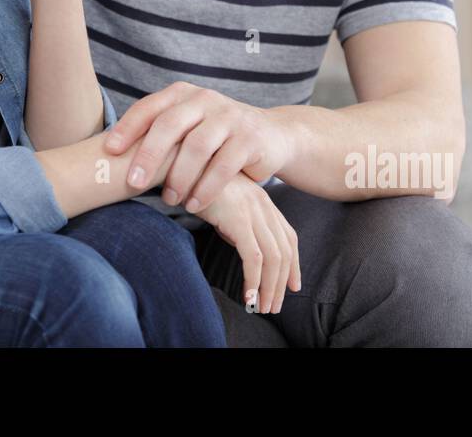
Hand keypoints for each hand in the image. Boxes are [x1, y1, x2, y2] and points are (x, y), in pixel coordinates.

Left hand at [106, 82, 292, 212]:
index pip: (149, 107)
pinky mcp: (250, 137)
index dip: (127, 128)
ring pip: (198, 146)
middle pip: (170, 124)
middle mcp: (205, 99)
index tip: (108, 152)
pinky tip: (194, 204)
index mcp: (182, 94)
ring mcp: (229, 116)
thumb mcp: (186, 128)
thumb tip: (107, 158)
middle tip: (133, 184)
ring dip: (179, 177)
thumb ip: (157, 134)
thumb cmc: (214, 137)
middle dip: (149, 156)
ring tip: (170, 200)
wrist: (269, 136)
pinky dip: (206, 188)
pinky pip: (224, 165)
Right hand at [192, 172, 301, 313]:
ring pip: (273, 258)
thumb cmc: (194, 184)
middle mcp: (262, 204)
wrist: (177, 164)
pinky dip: (254, 280)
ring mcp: (252, 210)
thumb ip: (238, 221)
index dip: (294, 264)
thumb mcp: (225, 203)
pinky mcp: (237, 218)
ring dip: (269, 287)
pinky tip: (249, 297)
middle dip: (281, 283)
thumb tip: (243, 245)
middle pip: (284, 250)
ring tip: (261, 307)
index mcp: (262, 199)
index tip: (293, 286)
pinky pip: (254, 257)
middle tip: (274, 307)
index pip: (288, 236)